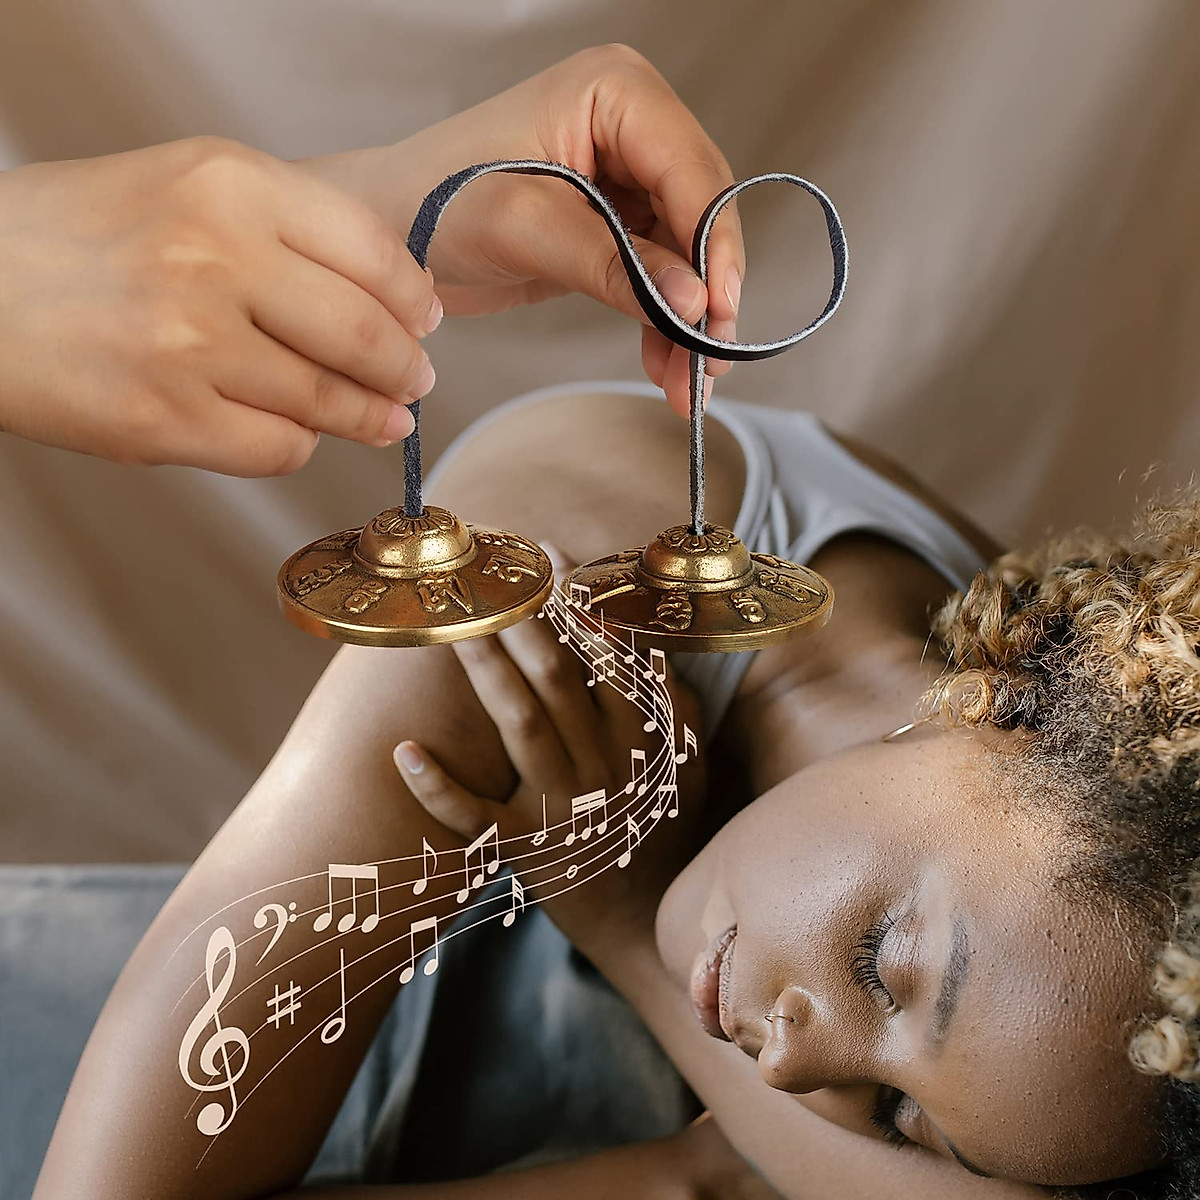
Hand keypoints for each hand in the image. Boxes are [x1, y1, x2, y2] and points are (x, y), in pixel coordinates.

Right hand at [0, 136, 439, 474]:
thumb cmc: (76, 238)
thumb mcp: (181, 185)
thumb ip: (283, 226)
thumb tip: (388, 294)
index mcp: (229, 183)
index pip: (374, 252)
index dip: (414, 300)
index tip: (424, 322)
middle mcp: (215, 257)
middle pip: (366, 335)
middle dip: (407, 370)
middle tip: (416, 383)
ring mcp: (189, 343)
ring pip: (329, 401)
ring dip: (368, 417)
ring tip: (383, 419)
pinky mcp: (165, 419)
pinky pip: (279, 447)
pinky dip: (300, 443)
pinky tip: (296, 430)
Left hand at [302, 44, 745, 416]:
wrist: (388, 232)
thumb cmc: (432, 201)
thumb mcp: (523, 227)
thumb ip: (613, 261)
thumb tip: (693, 301)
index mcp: (613, 92)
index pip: (690, 169)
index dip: (714, 245)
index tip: (717, 312)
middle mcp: (631, 126)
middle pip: (701, 214)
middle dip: (706, 294)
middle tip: (708, 363)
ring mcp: (627, 177)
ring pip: (688, 254)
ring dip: (689, 321)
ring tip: (684, 383)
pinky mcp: (616, 224)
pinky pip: (661, 275)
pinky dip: (664, 322)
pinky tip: (664, 365)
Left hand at [393, 546, 708, 960]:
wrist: (648, 924)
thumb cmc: (665, 833)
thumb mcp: (686, 767)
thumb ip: (673, 708)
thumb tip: (646, 646)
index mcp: (643, 740)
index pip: (610, 656)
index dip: (580, 603)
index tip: (551, 558)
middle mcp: (602, 765)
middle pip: (558, 679)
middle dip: (525, 620)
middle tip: (493, 574)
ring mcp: (560, 807)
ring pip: (519, 724)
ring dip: (486, 670)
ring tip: (457, 626)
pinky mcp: (523, 849)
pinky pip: (475, 818)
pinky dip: (438, 788)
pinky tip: (405, 751)